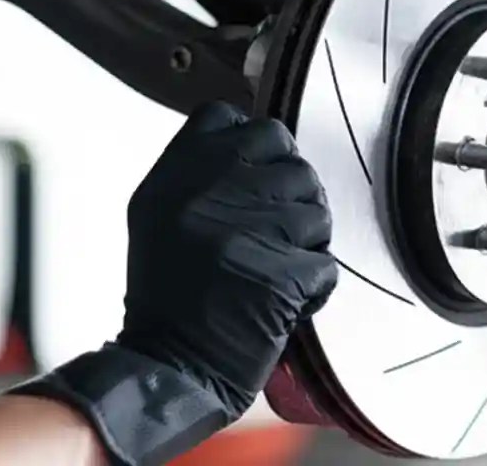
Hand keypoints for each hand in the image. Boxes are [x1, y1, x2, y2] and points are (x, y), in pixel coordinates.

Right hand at [120, 100, 336, 413]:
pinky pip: (326, 264)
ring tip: (278, 269)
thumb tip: (259, 145)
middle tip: (280, 228)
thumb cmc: (169, 296)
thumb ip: (200, 175)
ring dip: (308, 242)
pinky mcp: (281, 274)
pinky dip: (314, 287)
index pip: (227, 118)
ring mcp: (246, 232)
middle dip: (293, 192)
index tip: (257, 175)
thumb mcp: (160, 216)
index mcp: (173, 177)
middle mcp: (207, 195)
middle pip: (286, 157)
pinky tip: (286, 302)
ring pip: (315, 209)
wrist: (166, 368)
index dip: (255, 145)